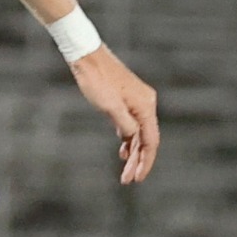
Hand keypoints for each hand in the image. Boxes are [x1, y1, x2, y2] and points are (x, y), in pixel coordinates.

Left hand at [70, 46, 158, 182]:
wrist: (85, 56)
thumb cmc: (96, 80)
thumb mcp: (110, 106)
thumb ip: (125, 125)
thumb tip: (132, 137)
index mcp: (146, 105)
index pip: (151, 141)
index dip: (146, 161)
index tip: (137, 178)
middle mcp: (146, 103)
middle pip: (146, 139)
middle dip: (138, 161)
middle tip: (127, 180)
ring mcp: (136, 102)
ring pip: (138, 133)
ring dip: (133, 152)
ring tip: (124, 171)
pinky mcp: (125, 100)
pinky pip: (131, 125)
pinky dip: (128, 139)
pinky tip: (123, 150)